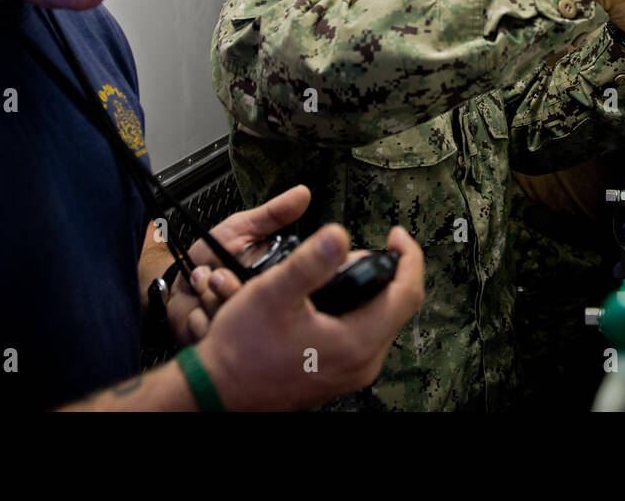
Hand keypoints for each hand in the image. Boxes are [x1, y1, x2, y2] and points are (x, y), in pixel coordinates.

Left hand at [166, 185, 311, 344]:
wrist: (177, 280)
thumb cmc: (210, 256)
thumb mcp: (241, 230)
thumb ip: (272, 215)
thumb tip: (303, 193)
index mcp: (274, 285)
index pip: (284, 288)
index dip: (267, 282)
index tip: (249, 272)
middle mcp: (262, 312)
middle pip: (258, 310)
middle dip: (230, 288)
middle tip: (218, 275)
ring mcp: (239, 334)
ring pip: (233, 323)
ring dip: (211, 299)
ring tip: (204, 286)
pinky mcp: (218, 347)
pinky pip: (212, 335)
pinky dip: (199, 319)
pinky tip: (196, 308)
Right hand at [195, 224, 424, 409]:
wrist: (217, 388)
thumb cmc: (242, 349)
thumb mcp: (274, 292)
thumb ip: (310, 262)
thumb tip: (339, 236)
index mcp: (356, 342)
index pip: (407, 293)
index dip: (408, 256)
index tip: (396, 235)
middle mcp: (361, 363)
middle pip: (397, 306)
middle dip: (384, 271)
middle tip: (352, 252)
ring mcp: (350, 372)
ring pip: (380, 320)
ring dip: (369, 290)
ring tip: (337, 270)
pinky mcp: (337, 373)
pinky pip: (363, 334)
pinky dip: (356, 309)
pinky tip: (328, 297)